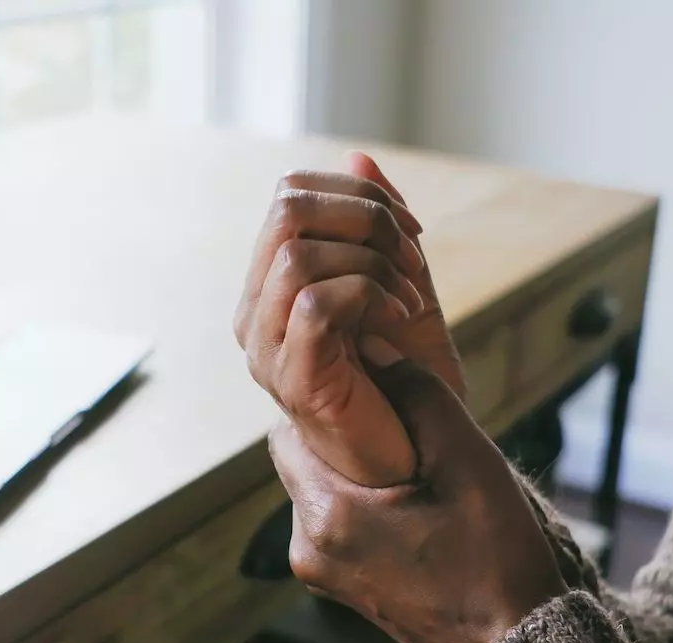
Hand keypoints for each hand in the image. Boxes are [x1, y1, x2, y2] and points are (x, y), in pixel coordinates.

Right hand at [235, 152, 463, 487]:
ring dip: (373, 261)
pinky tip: (402, 318)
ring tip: (409, 296)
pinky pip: (315, 302)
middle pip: (287, 209)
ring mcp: (267, 348)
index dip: (359, 194)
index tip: (412, 233)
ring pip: (298, 253)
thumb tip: (360, 155)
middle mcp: (256, 312)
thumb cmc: (403, 379)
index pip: (290, 193)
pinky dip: (371, 295)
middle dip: (367, 218)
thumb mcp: (401, 283)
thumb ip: (379, 227)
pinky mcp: (292, 379)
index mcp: (272, 284)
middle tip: (413, 261)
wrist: (417, 456)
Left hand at [268, 356, 565, 642]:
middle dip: (339, 433)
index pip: (289, 427)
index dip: (325, 398)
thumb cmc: (498, 558)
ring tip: (411, 468)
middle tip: (395, 424)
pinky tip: (411, 504)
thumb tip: (373, 349)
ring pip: (318, 491)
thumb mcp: (467, 461)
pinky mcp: (342, 590)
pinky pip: (335, 524)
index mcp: (327, 517)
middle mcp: (308, 550)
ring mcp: (321, 576)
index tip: (367, 389)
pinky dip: (362, 504)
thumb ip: (417, 395)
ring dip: (353, 470)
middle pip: (301, 459)